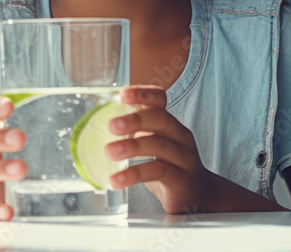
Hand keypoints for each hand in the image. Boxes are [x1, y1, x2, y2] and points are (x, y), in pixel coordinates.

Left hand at [105, 86, 216, 213]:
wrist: (199, 196)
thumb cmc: (168, 166)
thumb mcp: (151, 145)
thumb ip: (131, 133)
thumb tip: (91, 125)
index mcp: (169, 124)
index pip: (160, 100)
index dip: (143, 94)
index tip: (122, 94)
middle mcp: (180, 136)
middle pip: (160, 119)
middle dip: (135, 119)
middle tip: (111, 125)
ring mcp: (185, 158)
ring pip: (159, 145)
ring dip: (131, 147)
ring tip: (109, 151)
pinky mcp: (183, 180)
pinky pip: (158, 172)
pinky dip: (133, 175)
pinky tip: (116, 180)